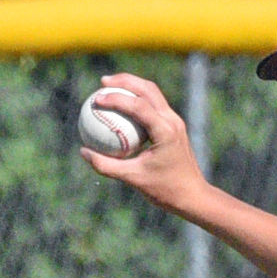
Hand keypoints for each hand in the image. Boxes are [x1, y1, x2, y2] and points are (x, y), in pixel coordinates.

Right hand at [79, 71, 208, 218]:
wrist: (193, 196)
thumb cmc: (165, 190)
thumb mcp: (133, 179)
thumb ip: (107, 166)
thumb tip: (84, 152)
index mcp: (165, 131)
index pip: (138, 105)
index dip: (116, 98)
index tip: (97, 99)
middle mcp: (172, 121)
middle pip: (147, 89)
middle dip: (124, 80)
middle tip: (102, 81)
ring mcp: (175, 122)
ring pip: (152, 93)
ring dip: (132, 86)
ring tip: (110, 86)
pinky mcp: (175, 126)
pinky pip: (154, 106)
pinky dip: (138, 101)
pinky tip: (122, 107)